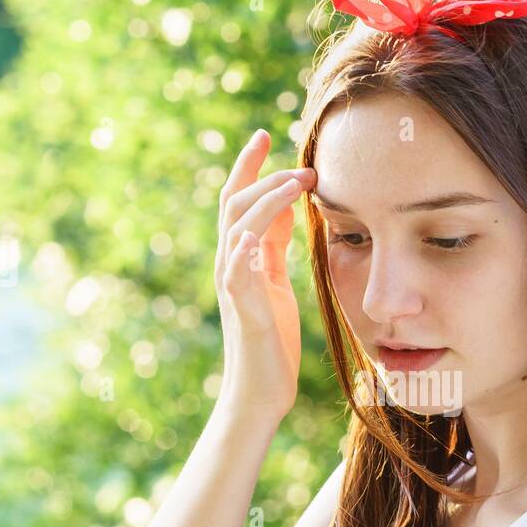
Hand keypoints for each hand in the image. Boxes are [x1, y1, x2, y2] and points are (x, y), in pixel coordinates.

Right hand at [213, 129, 315, 422]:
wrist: (261, 392)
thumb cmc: (272, 342)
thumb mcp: (278, 284)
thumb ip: (276, 250)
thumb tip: (285, 214)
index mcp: (243, 258)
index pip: (242, 200)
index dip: (252, 167)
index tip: (267, 134)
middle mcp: (231, 266)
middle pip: (234, 204)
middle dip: (257, 171)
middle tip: (286, 149)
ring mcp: (233, 287)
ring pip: (238, 229)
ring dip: (266, 201)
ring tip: (294, 182)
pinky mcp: (243, 310)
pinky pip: (237, 272)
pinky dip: (245, 249)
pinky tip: (257, 233)